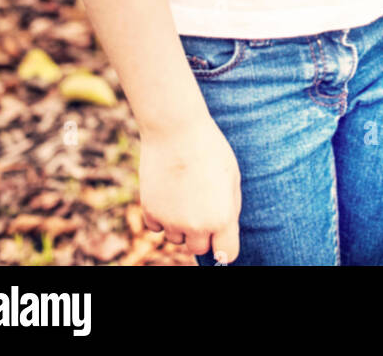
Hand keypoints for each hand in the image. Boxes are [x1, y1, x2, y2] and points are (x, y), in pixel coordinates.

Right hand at [138, 115, 241, 262]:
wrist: (175, 129)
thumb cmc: (209, 148)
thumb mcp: (232, 177)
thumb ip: (230, 208)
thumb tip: (224, 234)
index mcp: (222, 217)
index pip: (226, 254)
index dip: (224, 245)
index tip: (220, 235)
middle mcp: (197, 225)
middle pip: (199, 248)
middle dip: (202, 232)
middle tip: (200, 202)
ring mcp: (171, 220)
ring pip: (176, 238)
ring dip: (180, 224)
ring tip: (184, 191)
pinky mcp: (150, 212)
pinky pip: (157, 227)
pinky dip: (161, 216)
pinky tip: (168, 191)